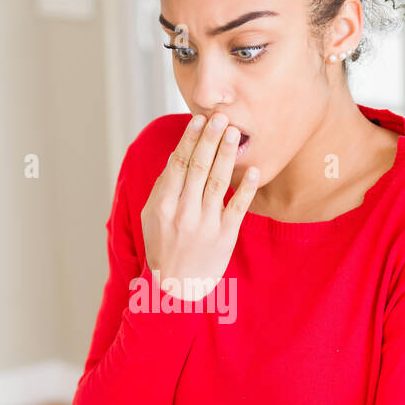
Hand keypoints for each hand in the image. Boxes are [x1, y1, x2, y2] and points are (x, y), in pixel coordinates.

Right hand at [141, 111, 263, 300]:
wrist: (176, 287)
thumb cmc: (162, 246)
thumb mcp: (151, 217)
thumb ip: (163, 188)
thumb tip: (177, 155)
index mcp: (163, 206)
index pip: (178, 165)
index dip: (189, 140)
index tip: (198, 120)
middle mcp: (184, 213)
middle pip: (198, 168)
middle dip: (210, 140)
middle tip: (221, 117)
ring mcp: (206, 225)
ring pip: (218, 182)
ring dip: (227, 155)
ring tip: (234, 133)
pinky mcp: (225, 236)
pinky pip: (237, 207)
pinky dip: (245, 188)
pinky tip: (253, 170)